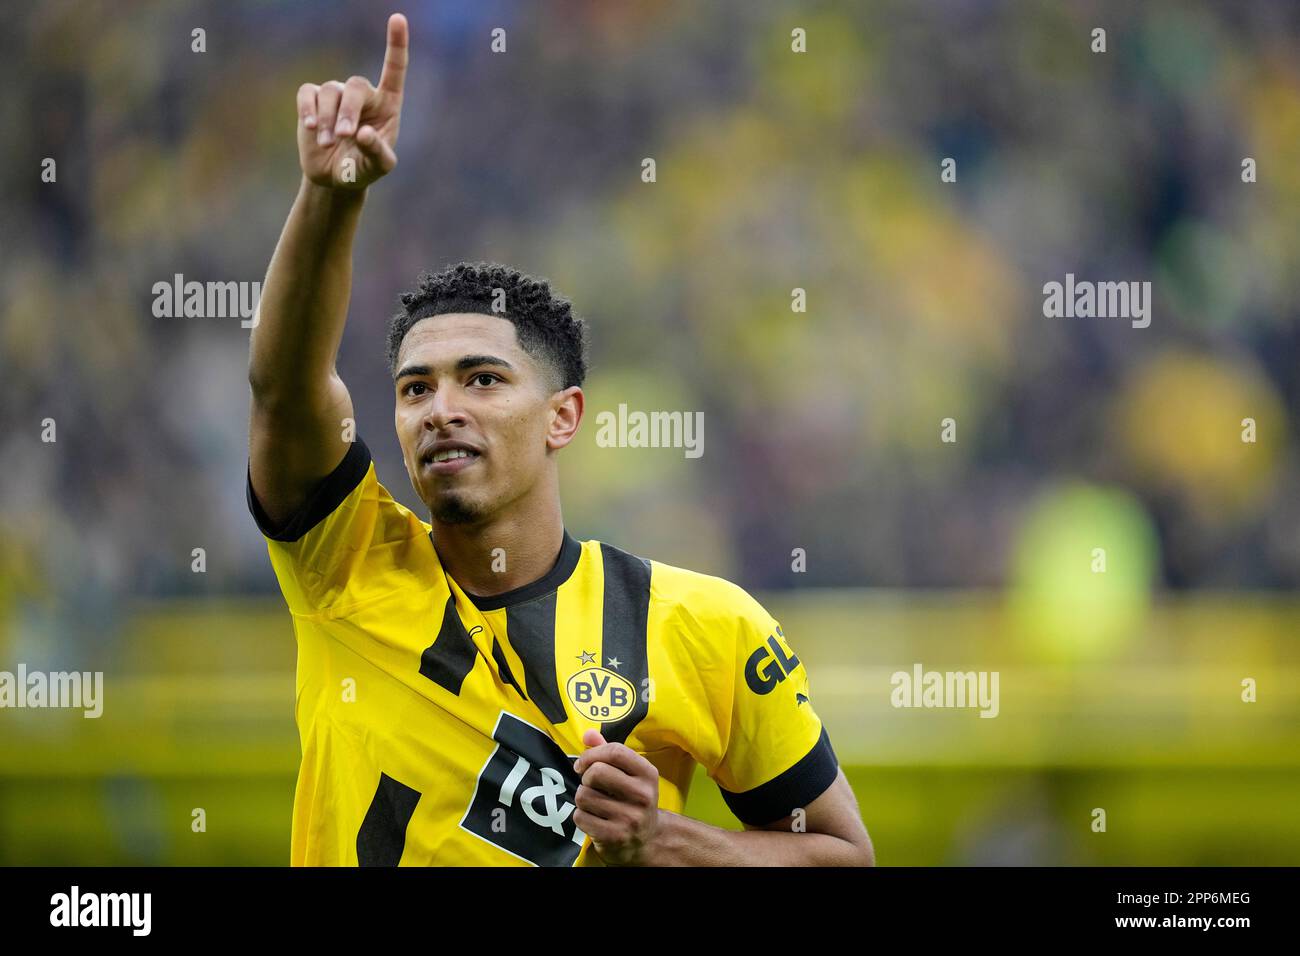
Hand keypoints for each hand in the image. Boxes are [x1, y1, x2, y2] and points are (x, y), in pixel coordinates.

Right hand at [296, 13, 407, 189]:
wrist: (335, 178)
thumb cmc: (363, 169)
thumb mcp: (377, 168)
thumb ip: (377, 152)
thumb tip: (363, 132)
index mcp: (387, 104)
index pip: (394, 69)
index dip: (396, 44)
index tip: (398, 18)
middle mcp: (363, 95)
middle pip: (355, 86)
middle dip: (348, 111)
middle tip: (345, 136)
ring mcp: (337, 95)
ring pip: (330, 92)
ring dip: (328, 120)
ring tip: (327, 143)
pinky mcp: (313, 100)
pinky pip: (308, 94)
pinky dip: (307, 109)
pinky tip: (311, 127)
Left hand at [572, 729, 660, 865]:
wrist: (646, 841)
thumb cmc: (631, 799)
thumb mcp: (628, 774)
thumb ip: (608, 751)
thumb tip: (588, 734)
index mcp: (648, 774)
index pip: (615, 751)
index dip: (592, 753)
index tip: (583, 764)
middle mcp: (643, 795)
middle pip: (596, 772)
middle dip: (585, 778)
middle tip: (590, 785)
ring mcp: (630, 818)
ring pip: (584, 796)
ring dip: (582, 798)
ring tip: (594, 803)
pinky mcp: (615, 836)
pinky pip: (580, 817)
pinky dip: (581, 816)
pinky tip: (593, 819)